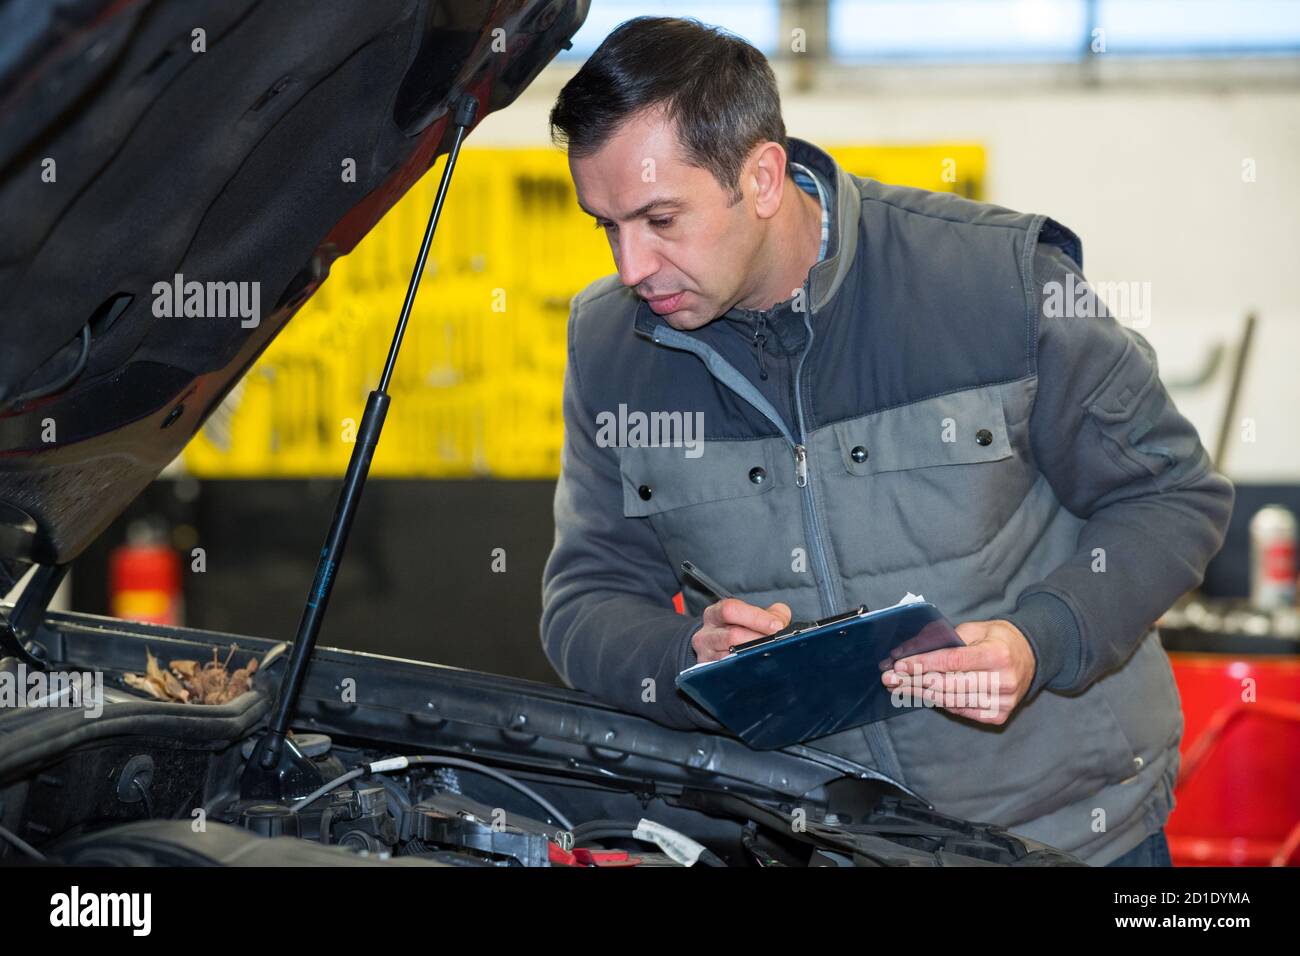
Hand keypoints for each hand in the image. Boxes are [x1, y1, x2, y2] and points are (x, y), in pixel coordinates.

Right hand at [692, 598, 792, 662]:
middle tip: (778, 642)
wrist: (718, 648)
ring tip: (772, 653)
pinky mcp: (711, 673)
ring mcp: (706, 656)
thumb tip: (781, 624)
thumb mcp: (754, 616)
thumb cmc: (740, 629)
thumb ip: (772, 614)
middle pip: (732, 635)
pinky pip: (732, 671)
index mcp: (714, 614)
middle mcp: (705, 635)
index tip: (777, 625)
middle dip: (759, 639)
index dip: (755, 617)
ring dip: (755, 655)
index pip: (730, 610)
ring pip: (732, 656)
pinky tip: (762, 665)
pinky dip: (750, 668)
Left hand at [880, 619, 1036, 724]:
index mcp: (997, 655)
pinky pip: (960, 710)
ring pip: (951, 701)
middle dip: (914, 681)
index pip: (952, 662)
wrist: (1031, 656)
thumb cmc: (998, 640)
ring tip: (899, 688)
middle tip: (890, 679)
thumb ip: (950, 640)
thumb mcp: (977, 629)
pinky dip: (939, 702)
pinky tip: (922, 695)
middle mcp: (1002, 681)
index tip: (900, 665)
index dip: (923, 664)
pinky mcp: (998, 716)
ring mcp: (1001, 702)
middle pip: (948, 685)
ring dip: (921, 694)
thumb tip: (915, 651)